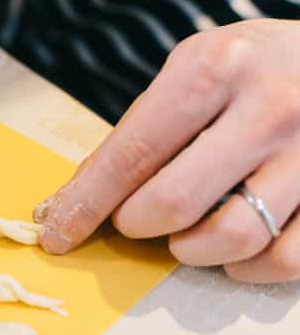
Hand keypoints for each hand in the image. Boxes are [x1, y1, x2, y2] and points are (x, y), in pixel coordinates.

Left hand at [35, 19, 299, 282]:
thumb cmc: (250, 68)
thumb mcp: (192, 70)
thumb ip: (140, 131)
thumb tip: (77, 200)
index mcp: (214, 69)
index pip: (131, 155)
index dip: (86, 204)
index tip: (57, 234)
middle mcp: (269, 108)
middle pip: (174, 203)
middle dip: (135, 225)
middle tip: (133, 219)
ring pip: (233, 238)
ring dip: (189, 250)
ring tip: (184, 232)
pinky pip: (284, 259)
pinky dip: (245, 266)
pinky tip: (233, 248)